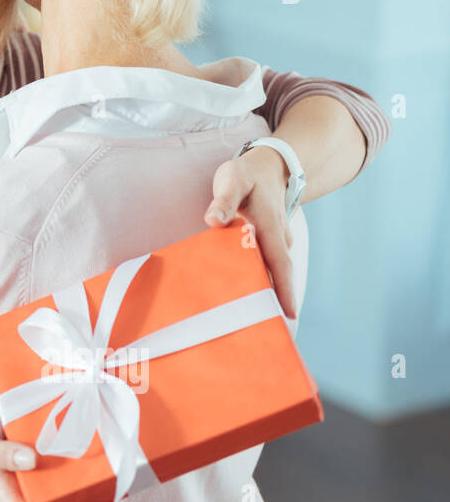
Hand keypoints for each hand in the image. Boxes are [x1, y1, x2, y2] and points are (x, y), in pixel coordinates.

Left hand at [204, 145, 296, 318]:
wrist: (268, 166)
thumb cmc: (245, 174)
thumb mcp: (232, 180)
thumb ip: (223, 200)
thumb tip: (213, 220)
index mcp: (270, 228)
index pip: (279, 264)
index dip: (284, 290)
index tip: (289, 316)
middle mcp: (277, 239)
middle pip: (280, 276)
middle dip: (279, 305)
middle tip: (277, 335)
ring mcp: (276, 242)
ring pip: (273, 273)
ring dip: (269, 296)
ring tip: (259, 327)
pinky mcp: (269, 244)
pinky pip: (267, 266)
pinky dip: (262, 282)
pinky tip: (248, 300)